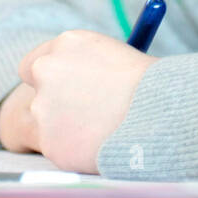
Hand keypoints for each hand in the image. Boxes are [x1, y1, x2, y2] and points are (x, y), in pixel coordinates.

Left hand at [5, 30, 155, 172]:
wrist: (163, 113)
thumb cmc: (151, 85)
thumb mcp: (114, 58)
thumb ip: (86, 69)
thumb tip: (76, 83)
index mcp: (64, 45)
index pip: (34, 66)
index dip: (48, 82)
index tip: (63, 95)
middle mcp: (46, 72)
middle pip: (36, 97)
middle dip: (55, 109)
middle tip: (85, 120)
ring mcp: (44, 109)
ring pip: (48, 127)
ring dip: (68, 132)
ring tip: (106, 133)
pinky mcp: (50, 143)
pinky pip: (60, 151)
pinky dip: (77, 153)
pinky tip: (104, 147)